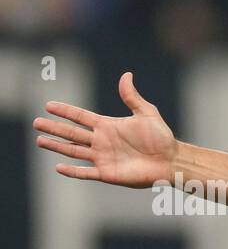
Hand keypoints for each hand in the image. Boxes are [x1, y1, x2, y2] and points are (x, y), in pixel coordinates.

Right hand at [33, 71, 176, 187]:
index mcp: (108, 126)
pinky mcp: (108, 173)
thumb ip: (132, 97)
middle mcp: (102, 141)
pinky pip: (86, 172)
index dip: (65, 111)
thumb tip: (126, 75)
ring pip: (73, 150)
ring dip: (57, 146)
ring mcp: (103, 157)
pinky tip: (58, 167)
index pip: (80, 116)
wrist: (170, 160)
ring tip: (40, 140)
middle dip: (54, 128)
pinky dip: (72, 171)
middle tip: (36, 122)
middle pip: (71, 133)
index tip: (48, 106)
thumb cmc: (161, 137)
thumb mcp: (146, 113)